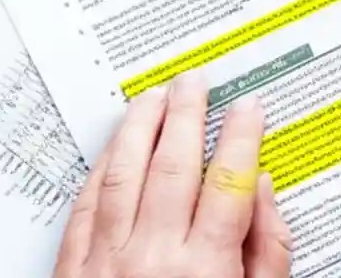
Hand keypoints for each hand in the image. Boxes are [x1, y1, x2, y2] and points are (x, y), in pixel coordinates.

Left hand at [54, 74, 291, 277]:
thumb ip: (267, 251)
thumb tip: (261, 191)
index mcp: (206, 268)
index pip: (227, 181)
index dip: (240, 137)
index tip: (249, 109)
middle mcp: (153, 258)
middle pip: (173, 165)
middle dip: (187, 114)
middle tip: (196, 82)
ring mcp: (107, 261)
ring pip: (123, 174)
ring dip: (139, 127)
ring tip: (152, 98)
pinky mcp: (73, 270)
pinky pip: (85, 204)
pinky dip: (101, 169)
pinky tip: (112, 149)